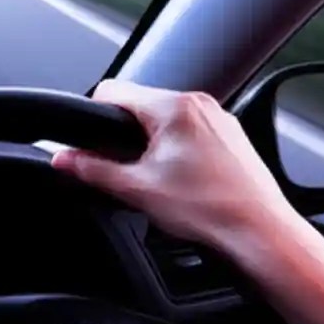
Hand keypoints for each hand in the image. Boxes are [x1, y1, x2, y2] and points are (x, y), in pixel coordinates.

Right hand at [51, 79, 296, 257]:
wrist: (260, 232)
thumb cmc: (210, 209)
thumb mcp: (136, 189)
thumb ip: (92, 169)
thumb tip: (62, 158)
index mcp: (173, 106)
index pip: (112, 90)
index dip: (94, 117)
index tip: (92, 144)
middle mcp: (198, 104)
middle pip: (139, 105)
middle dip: (125, 135)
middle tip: (130, 172)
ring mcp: (218, 118)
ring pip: (165, 119)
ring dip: (152, 143)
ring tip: (160, 180)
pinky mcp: (231, 135)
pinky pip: (191, 131)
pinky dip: (178, 150)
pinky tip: (184, 182)